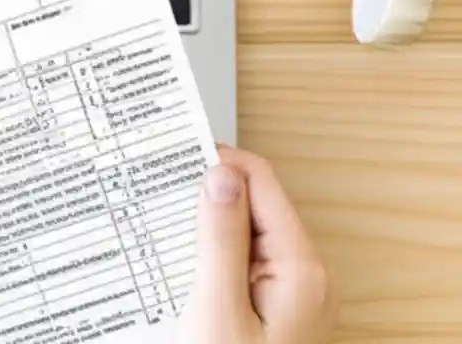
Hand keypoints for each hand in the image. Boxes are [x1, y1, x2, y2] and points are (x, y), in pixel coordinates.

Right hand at [178, 146, 336, 342]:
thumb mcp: (218, 310)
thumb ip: (220, 241)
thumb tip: (221, 176)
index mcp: (300, 268)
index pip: (261, 182)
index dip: (217, 163)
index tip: (175, 156)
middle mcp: (305, 275)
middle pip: (253, 206)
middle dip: (207, 196)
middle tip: (159, 195)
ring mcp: (292, 293)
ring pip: (244, 236)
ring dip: (206, 228)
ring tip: (164, 230)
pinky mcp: (274, 308)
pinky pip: (241, 264)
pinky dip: (211, 257)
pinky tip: (183, 268)